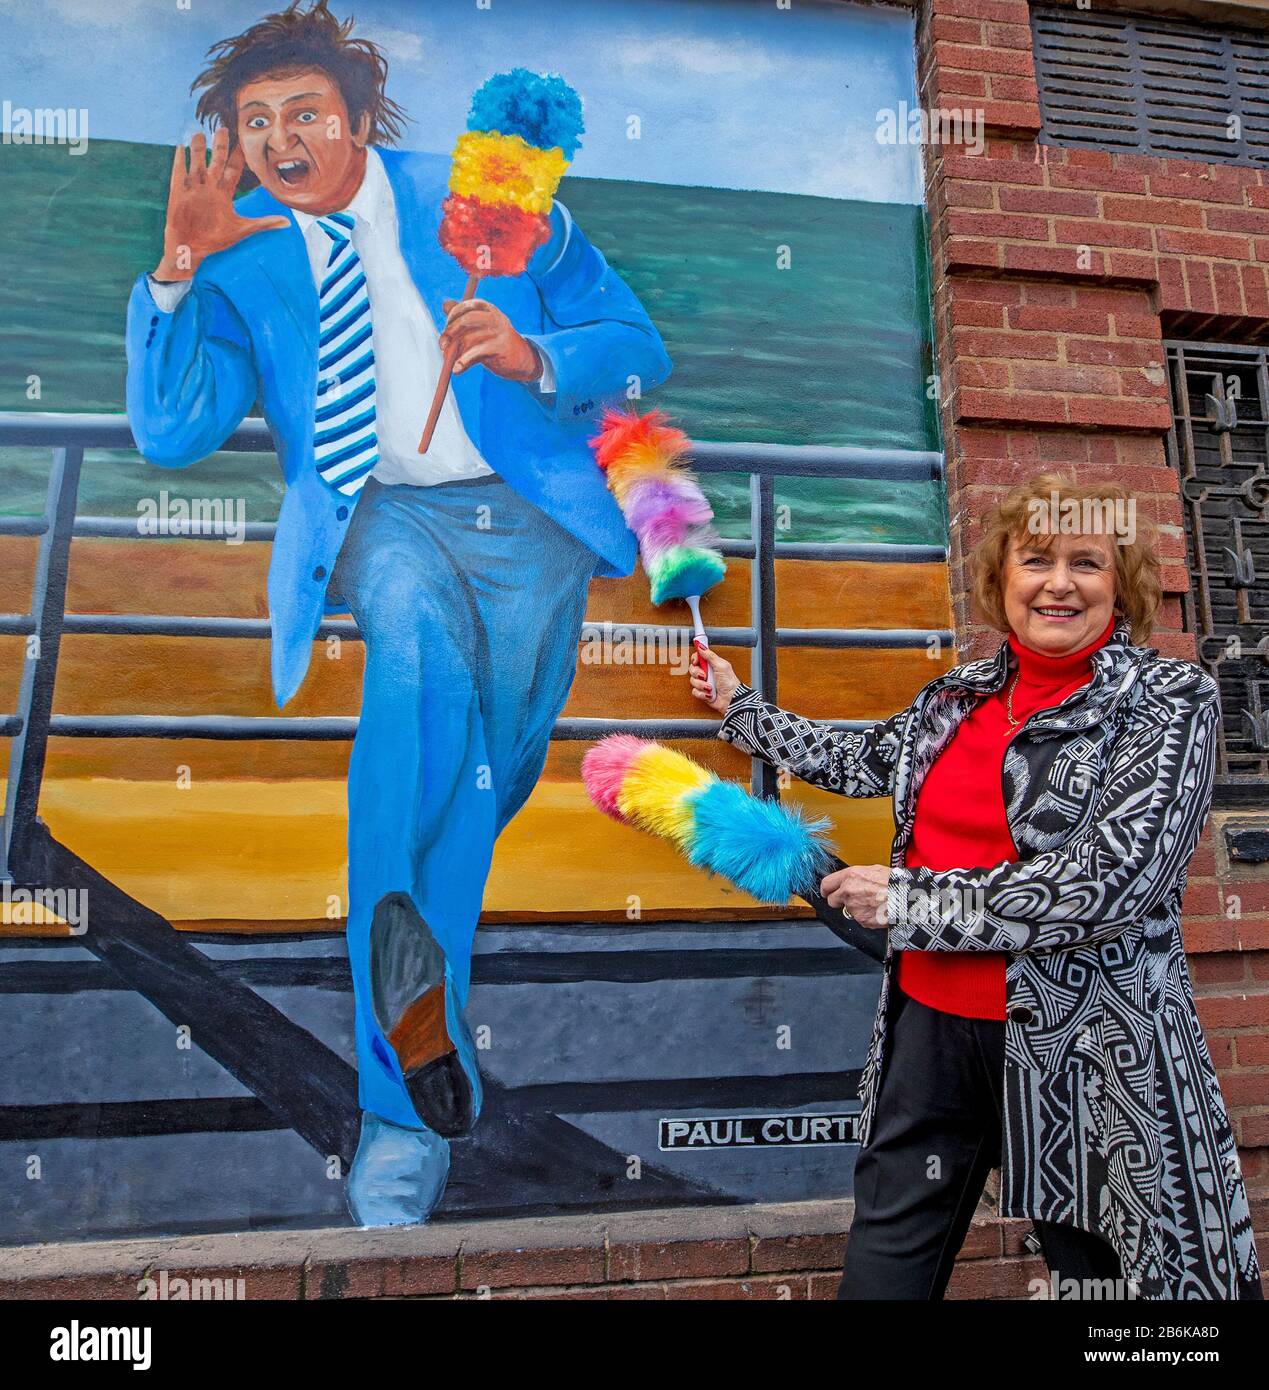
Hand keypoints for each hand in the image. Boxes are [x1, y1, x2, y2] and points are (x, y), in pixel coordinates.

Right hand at [154, 129, 288, 280]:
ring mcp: (193, 189)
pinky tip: (180, 148)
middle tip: (224, 128)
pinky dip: (180, 162)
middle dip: (219, 147)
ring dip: (197, 150)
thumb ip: (265, 223)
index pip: (233, 170)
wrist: (193, 250)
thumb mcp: (243, 229)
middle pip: (215, 162)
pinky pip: (179, 175)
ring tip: (199, 133)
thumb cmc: (216, 240)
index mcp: (224, 193)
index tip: (244, 141)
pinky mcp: (179, 194)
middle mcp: (209, 187)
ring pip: (197, 165)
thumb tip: (288, 222)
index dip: (238, 156)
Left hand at [439, 298, 542, 381]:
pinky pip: (475, 354)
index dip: (451, 319)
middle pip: (466, 321)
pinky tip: (457, 370)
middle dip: (450, 333)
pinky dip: (463, 362)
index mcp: (487, 308)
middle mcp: (494, 317)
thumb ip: (463, 315)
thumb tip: (445, 303)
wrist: (521, 358)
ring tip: (452, 363)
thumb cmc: (496, 341)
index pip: (464, 308)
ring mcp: (498, 332)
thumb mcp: (481, 325)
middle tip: (443, 346)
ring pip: (469, 339)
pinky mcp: (499, 348)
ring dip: (456, 352)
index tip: (446, 332)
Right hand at [689, 645, 739, 714]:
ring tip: (710, 687)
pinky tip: (709, 694)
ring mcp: (703, 683)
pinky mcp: (702, 693)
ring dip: (701, 685)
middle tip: (704, 675)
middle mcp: (706, 673)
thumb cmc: (730, 682)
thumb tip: (701, 645)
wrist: (732, 699)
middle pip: (692, 669)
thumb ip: (710, 655)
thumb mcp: (721, 665)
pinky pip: (694, 692)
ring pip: (692, 681)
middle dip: (697, 673)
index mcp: (711, 664)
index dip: (695, 659)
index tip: (696, 661)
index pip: (697, 658)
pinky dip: (702, 694)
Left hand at [820, 864, 891, 927]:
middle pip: (832, 900)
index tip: (826, 892)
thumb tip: (851, 880)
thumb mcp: (874, 870)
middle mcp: (848, 891)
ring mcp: (853, 907)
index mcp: (850, 876)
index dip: (826, 889)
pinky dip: (866, 916)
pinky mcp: (861, 919)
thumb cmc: (895, 883)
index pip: (827, 884)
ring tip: (873, 903)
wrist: (906, 899)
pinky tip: (876, 910)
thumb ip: (857, 876)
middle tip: (851, 899)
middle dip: (839, 901)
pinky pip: (859, 919)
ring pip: (848, 910)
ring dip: (857, 908)